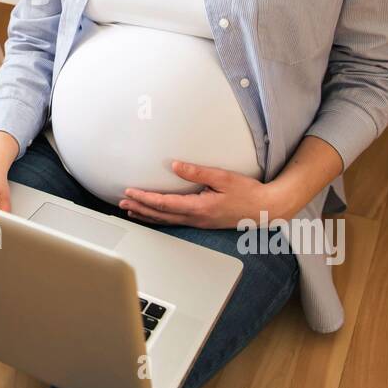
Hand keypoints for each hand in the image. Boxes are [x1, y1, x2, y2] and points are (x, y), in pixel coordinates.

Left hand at [118, 160, 289, 229]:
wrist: (265, 209)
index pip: (164, 204)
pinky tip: (155, 215)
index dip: (144, 198)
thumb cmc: (247, 193)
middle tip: (122, 202)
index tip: (130, 192)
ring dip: (147, 215)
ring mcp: (199, 222)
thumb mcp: (223, 177)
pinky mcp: (202, 222)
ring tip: (131, 210)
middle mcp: (196, 218)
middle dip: (140, 208)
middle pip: (160, 215)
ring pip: (166, 221)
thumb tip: (174, 165)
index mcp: (199, 207)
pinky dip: (160, 218)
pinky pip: (175, 221)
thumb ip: (197, 172)